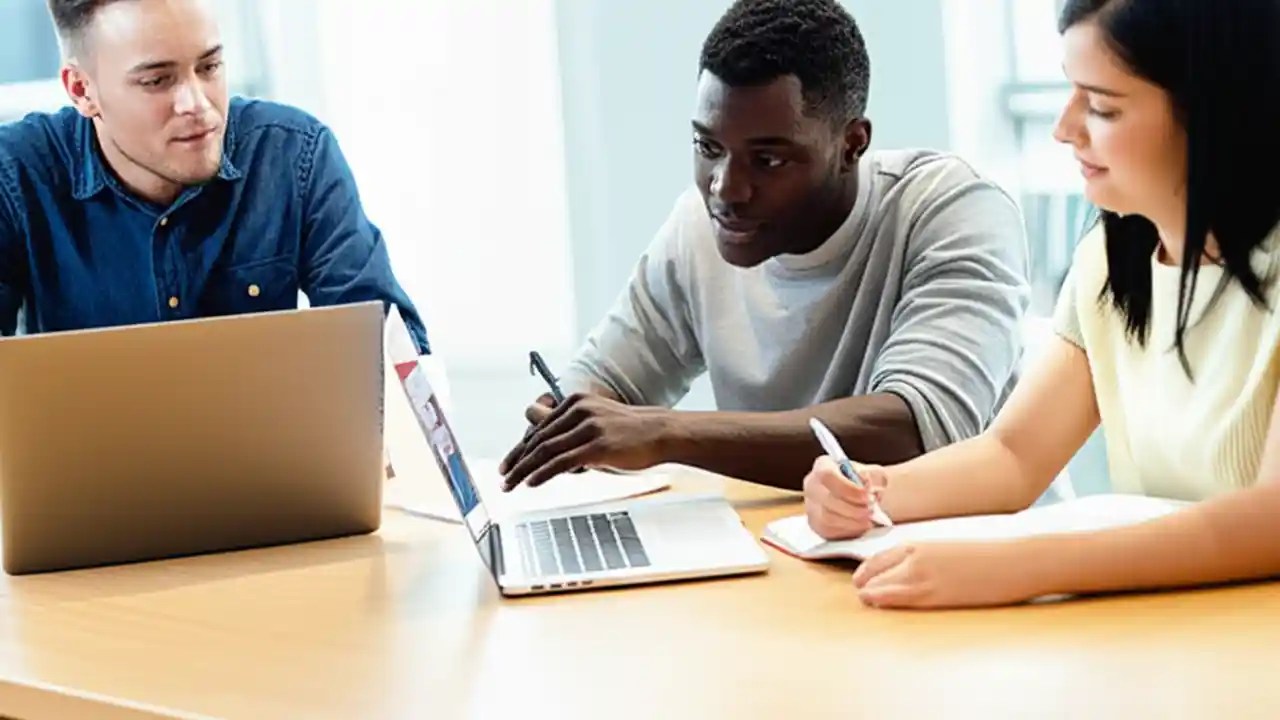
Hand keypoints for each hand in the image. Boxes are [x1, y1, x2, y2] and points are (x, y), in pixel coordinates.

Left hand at [499, 393, 675, 489]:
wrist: (660, 433)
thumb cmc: (630, 433)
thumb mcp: (596, 423)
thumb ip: (572, 432)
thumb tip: (549, 451)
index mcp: (575, 402)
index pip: (538, 427)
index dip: (520, 447)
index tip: (509, 463)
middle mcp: (578, 410)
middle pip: (537, 438)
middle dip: (517, 460)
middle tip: (503, 476)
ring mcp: (587, 427)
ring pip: (545, 450)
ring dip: (523, 469)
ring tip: (510, 484)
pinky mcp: (597, 445)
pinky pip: (561, 461)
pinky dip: (542, 473)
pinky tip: (531, 482)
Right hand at [803, 456, 888, 539]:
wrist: (862, 497)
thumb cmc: (864, 482)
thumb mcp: (872, 473)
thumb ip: (871, 475)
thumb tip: (865, 482)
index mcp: (823, 466)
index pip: (827, 476)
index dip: (848, 488)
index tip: (867, 495)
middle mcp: (812, 485)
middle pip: (827, 499)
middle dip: (853, 508)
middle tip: (871, 510)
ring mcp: (811, 506)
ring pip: (827, 518)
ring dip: (852, 521)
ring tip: (869, 519)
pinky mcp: (816, 525)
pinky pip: (829, 531)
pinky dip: (848, 530)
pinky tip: (861, 526)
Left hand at [852, 541, 1039, 608]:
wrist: (1011, 562)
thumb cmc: (984, 556)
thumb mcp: (944, 549)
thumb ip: (921, 558)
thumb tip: (904, 572)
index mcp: (918, 545)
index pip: (877, 559)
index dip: (865, 572)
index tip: (860, 580)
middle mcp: (914, 559)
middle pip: (874, 574)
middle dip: (865, 585)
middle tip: (861, 594)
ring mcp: (923, 578)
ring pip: (881, 589)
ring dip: (871, 596)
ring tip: (867, 601)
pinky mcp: (934, 596)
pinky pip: (900, 600)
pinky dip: (885, 602)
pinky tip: (879, 605)